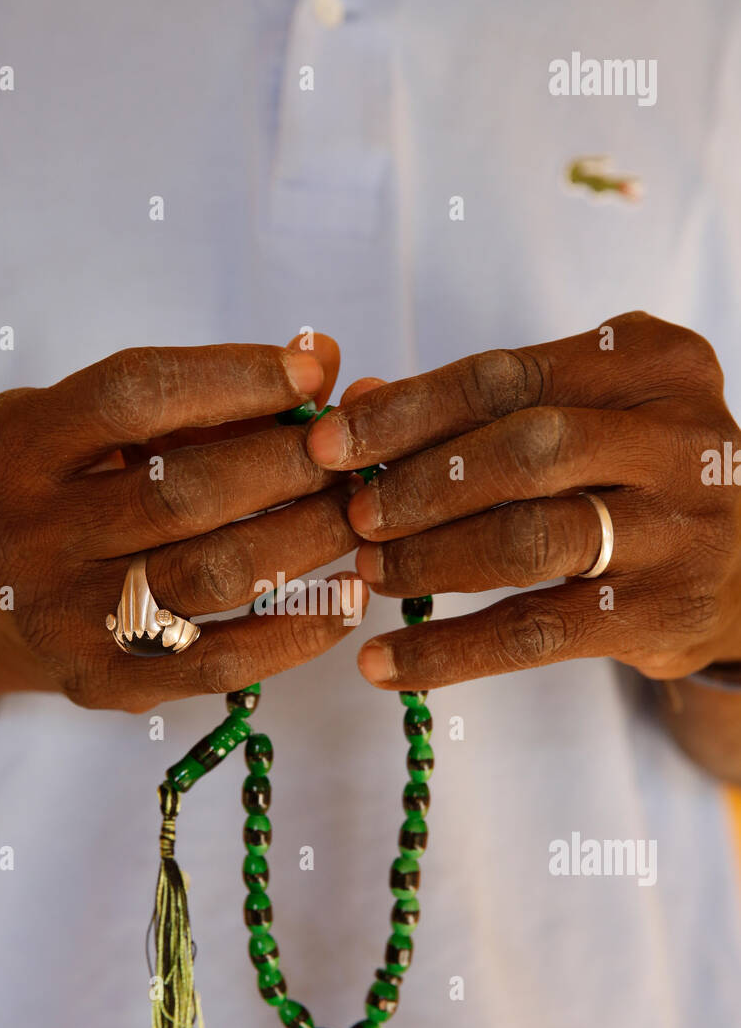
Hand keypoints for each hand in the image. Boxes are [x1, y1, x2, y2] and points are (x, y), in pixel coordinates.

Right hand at [0, 336, 364, 710]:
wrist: (0, 606)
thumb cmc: (83, 491)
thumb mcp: (115, 427)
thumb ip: (211, 389)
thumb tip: (325, 357)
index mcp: (18, 445)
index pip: (135, 395)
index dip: (234, 378)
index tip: (312, 377)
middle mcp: (27, 532)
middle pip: (185, 491)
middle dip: (289, 466)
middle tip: (354, 457)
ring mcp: (63, 617)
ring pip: (213, 574)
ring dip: (307, 539)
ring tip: (360, 515)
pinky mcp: (105, 682)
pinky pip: (223, 662)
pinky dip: (300, 629)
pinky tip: (350, 597)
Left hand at [306, 312, 740, 690]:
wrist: (740, 570)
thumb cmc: (631, 478)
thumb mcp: (581, 416)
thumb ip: (477, 408)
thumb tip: (352, 413)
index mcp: (652, 363)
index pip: (509, 376)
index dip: (408, 410)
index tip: (328, 442)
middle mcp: (679, 438)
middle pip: (525, 450)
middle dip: (422, 484)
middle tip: (353, 515)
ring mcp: (678, 530)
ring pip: (532, 540)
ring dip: (431, 560)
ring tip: (368, 575)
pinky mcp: (660, 614)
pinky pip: (535, 634)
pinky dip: (449, 651)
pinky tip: (384, 664)